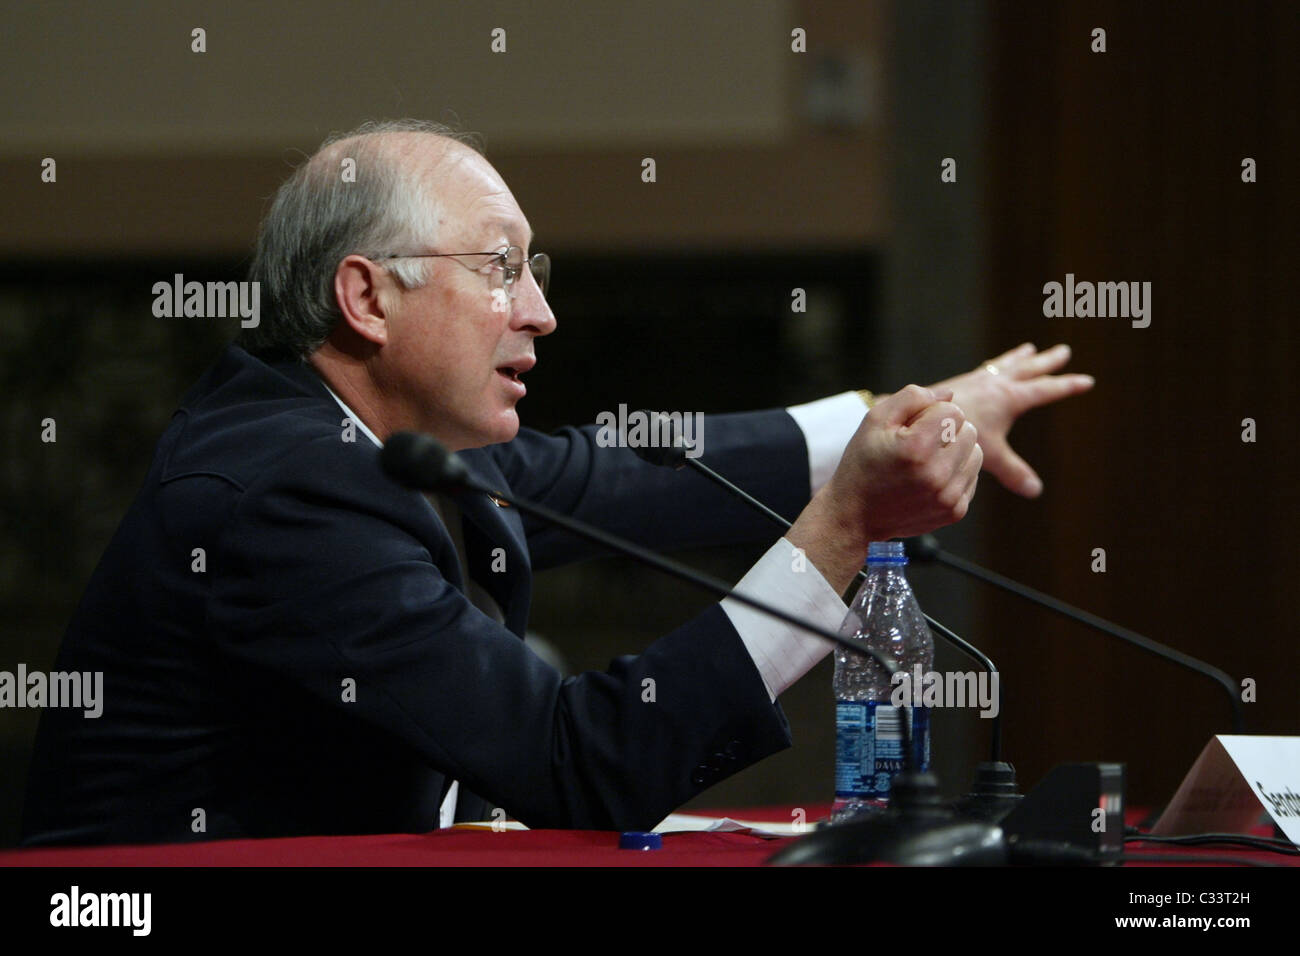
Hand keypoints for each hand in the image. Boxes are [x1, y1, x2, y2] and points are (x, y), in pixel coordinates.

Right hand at [789, 385, 981, 591]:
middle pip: (969, 431)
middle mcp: (937, 475)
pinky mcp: (955, 512)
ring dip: (956, 451)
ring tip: (927, 460)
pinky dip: (956, 473)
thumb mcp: (875, 420)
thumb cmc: (863, 462)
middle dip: (947, 431)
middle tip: (919, 443)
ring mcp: (948, 497)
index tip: (911, 427)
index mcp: (916, 448)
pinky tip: (931, 478)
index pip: (953, 411)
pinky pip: (972, 477)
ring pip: (976, 453)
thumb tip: (950, 395)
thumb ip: (912, 397)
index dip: (932, 412)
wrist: (855, 515)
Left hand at [930, 342, 1093, 497]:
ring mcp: (976, 381)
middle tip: (1063, 351)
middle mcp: (995, 384)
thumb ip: (1013, 472)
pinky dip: (993, 366)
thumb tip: (1035, 491)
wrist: (919, 417)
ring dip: (1019, 358)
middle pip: (1028, 369)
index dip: (1067, 386)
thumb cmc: (954, 435)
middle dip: (1047, 362)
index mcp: (1009, 398)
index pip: (1046, 390)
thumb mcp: (989, 455)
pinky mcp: (960, 383)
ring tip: (1027, 349)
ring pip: (1005, 365)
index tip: (1087, 381)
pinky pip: (984, 370)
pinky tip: (988, 368)